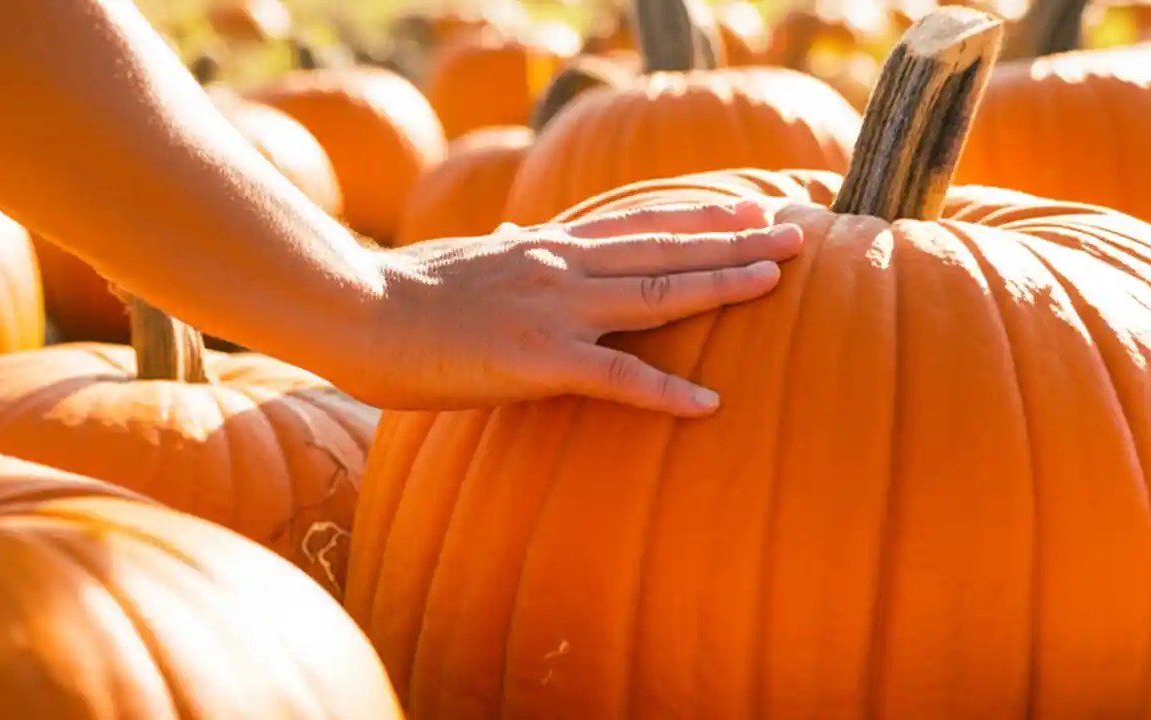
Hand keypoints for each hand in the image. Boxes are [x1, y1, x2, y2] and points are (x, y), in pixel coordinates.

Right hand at [348, 201, 802, 416]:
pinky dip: (663, 391)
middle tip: (796, 231)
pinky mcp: (535, 359)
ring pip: (655, 292)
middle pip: (665, 246)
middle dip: (735, 238)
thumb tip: (529, 238)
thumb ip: (514, 253)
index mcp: (546, 245)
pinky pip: (615, 377)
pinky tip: (707, 403)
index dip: (702, 214)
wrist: (355, 308)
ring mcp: (553, 309)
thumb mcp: (471, 258)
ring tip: (778, 280)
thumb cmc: (402, 292)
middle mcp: (560, 266)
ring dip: (721, 284)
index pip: (640, 223)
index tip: (753, 204)